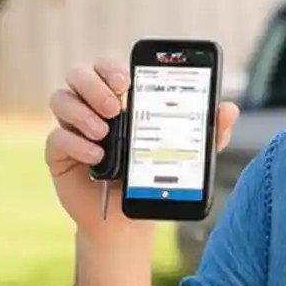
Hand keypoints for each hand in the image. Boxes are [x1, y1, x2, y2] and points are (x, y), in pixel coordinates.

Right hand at [45, 57, 238, 239]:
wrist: (131, 218)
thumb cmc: (155, 176)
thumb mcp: (188, 155)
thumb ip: (209, 132)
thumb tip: (229, 108)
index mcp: (122, 99)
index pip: (109, 68)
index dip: (112, 67)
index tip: (127, 81)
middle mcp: (93, 108)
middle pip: (78, 74)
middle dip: (94, 84)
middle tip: (115, 106)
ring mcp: (74, 128)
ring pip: (60, 98)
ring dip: (81, 111)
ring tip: (106, 132)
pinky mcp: (60, 154)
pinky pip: (56, 137)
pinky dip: (75, 143)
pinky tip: (97, 158)